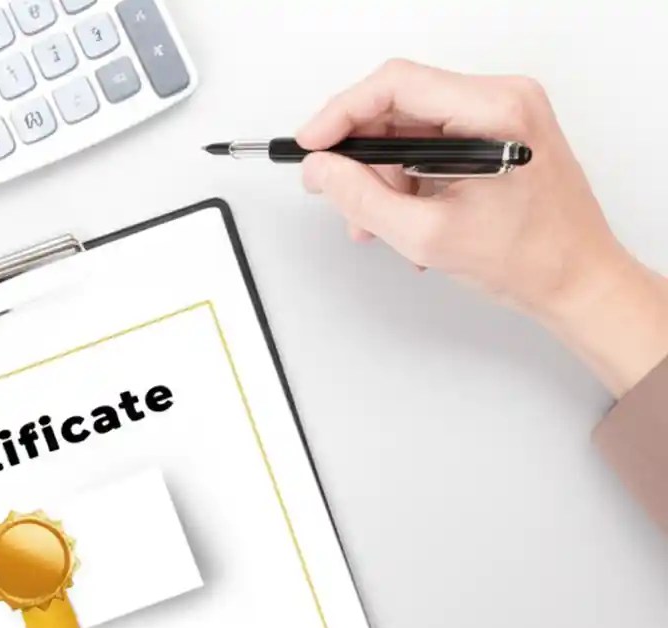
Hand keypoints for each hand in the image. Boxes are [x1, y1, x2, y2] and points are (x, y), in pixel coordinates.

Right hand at [299, 59, 667, 395]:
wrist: (577, 279)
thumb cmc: (530, 259)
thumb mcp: (426, 234)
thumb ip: (361, 197)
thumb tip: (320, 170)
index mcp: (495, 112)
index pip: (395, 85)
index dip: (341, 113)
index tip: (311, 144)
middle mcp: (503, 99)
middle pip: (399, 103)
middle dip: (360, 153)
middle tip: (332, 188)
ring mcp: (503, 113)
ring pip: (410, 125)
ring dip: (382, 174)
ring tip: (375, 222)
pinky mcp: (497, 130)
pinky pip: (431, 139)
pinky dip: (406, 176)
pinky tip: (405, 214)